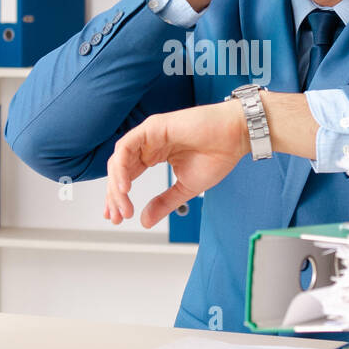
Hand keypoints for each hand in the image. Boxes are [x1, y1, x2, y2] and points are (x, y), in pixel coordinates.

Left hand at [104, 100, 248, 228]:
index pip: (127, 177)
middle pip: (120, 170)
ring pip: (119, 159)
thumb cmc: (217, 156)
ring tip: (123, 205)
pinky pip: (127, 147)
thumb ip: (164, 203)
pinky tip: (125, 187)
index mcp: (154, 156)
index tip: (116, 217)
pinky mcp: (152, 127)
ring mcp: (149, 135)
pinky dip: (122, 167)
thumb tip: (145, 221)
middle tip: (117, 216)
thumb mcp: (185, 188)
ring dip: (117, 185)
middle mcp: (148, 145)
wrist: (235, 137)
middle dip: (114, 195)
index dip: (118, 198)